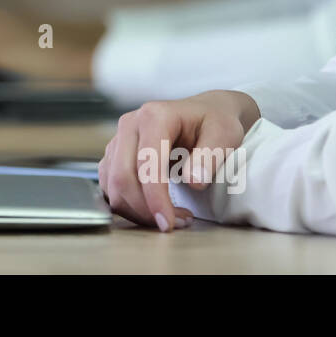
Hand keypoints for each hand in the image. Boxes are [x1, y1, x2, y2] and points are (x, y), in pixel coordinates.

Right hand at [97, 90, 259, 231]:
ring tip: (171, 217)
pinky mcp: (114, 156)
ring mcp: (118, 140)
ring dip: (137, 211)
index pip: (146, 163)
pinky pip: (111, 187)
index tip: (168, 223)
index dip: (154, 197)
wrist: (205, 112)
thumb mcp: (224, 134)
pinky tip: (154, 209)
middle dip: (144, 209)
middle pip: (122, 177)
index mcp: (154, 116)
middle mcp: (129, 125)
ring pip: (112, 186)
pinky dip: (129, 206)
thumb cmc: (214, 122)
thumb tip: (194, 181)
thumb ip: (210, 157)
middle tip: (174, 224)